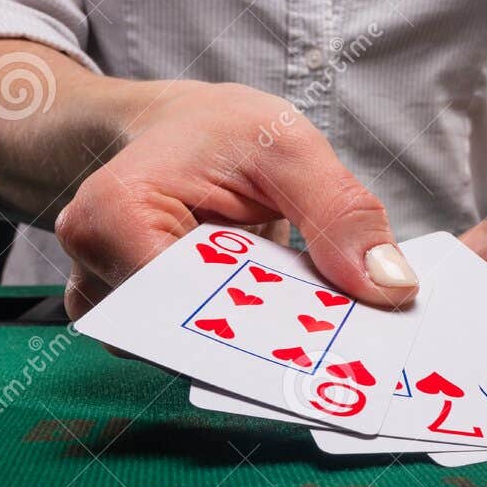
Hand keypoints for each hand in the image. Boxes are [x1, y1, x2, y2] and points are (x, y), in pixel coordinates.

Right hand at [55, 81, 416, 318]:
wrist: (172, 134)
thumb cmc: (215, 133)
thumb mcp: (289, 146)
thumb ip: (340, 212)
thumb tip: (391, 288)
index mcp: (115, 216)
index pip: (189, 304)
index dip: (266, 326)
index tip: (335, 336)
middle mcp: (96, 273)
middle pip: (193, 339)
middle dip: (272, 342)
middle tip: (345, 342)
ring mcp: (111, 308)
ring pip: (199, 353)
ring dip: (263, 342)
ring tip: (317, 324)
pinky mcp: (139, 330)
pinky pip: (201, 352)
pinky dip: (250, 342)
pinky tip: (286, 322)